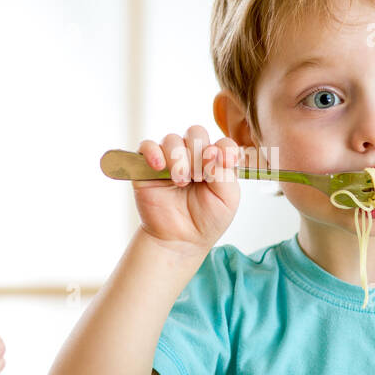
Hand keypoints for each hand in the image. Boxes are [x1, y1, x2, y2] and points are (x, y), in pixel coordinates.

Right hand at [133, 125, 240, 253]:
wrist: (181, 240)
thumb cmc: (206, 220)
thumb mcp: (227, 200)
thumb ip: (225, 173)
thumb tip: (213, 152)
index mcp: (215, 161)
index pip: (222, 142)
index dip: (225, 148)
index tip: (226, 162)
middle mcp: (193, 156)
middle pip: (196, 133)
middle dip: (198, 153)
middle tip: (198, 177)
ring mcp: (170, 160)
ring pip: (172, 139)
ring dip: (179, 159)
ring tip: (181, 182)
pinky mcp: (148, 167)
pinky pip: (147, 146)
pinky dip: (153, 152)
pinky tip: (159, 166)